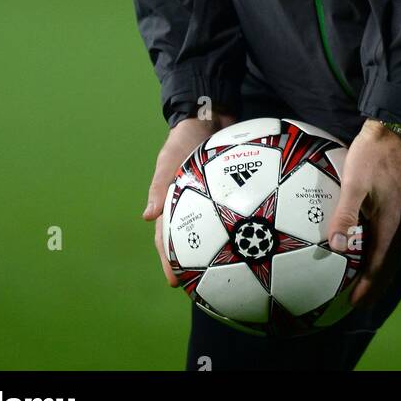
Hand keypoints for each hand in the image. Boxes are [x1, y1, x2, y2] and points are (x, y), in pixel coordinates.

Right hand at [143, 108, 237, 285]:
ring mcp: (209, 200)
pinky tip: (252, 237)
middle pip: (191, 239)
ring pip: (212, 230)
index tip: (174, 281)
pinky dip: (237, 226)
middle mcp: (190, 204)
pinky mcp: (229, 192)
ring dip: (216, 250)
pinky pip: (233, 213)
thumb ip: (160, 184)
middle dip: (193, 264)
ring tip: (229, 272)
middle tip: (202, 286)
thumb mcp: (170, 158)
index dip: (168, 260)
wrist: (209, 114)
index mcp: (172, 202)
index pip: (167, 236)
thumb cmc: (185, 136)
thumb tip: (148, 216)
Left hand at [327, 120, 400, 308]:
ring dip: (376, 269)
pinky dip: (375, 250)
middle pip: (386, 262)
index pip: (378, 263)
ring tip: (362, 282)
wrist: (393, 131)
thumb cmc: (372, 155)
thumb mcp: (355, 183)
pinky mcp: (389, 201)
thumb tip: (337, 247)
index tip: (354, 302)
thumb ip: (346, 214)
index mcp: (388, 222)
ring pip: (387, 249)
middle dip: (374, 284)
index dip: (367, 285)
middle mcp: (394, 221)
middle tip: (359, 302)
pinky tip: (362, 245)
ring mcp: (393, 211)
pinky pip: (384, 235)